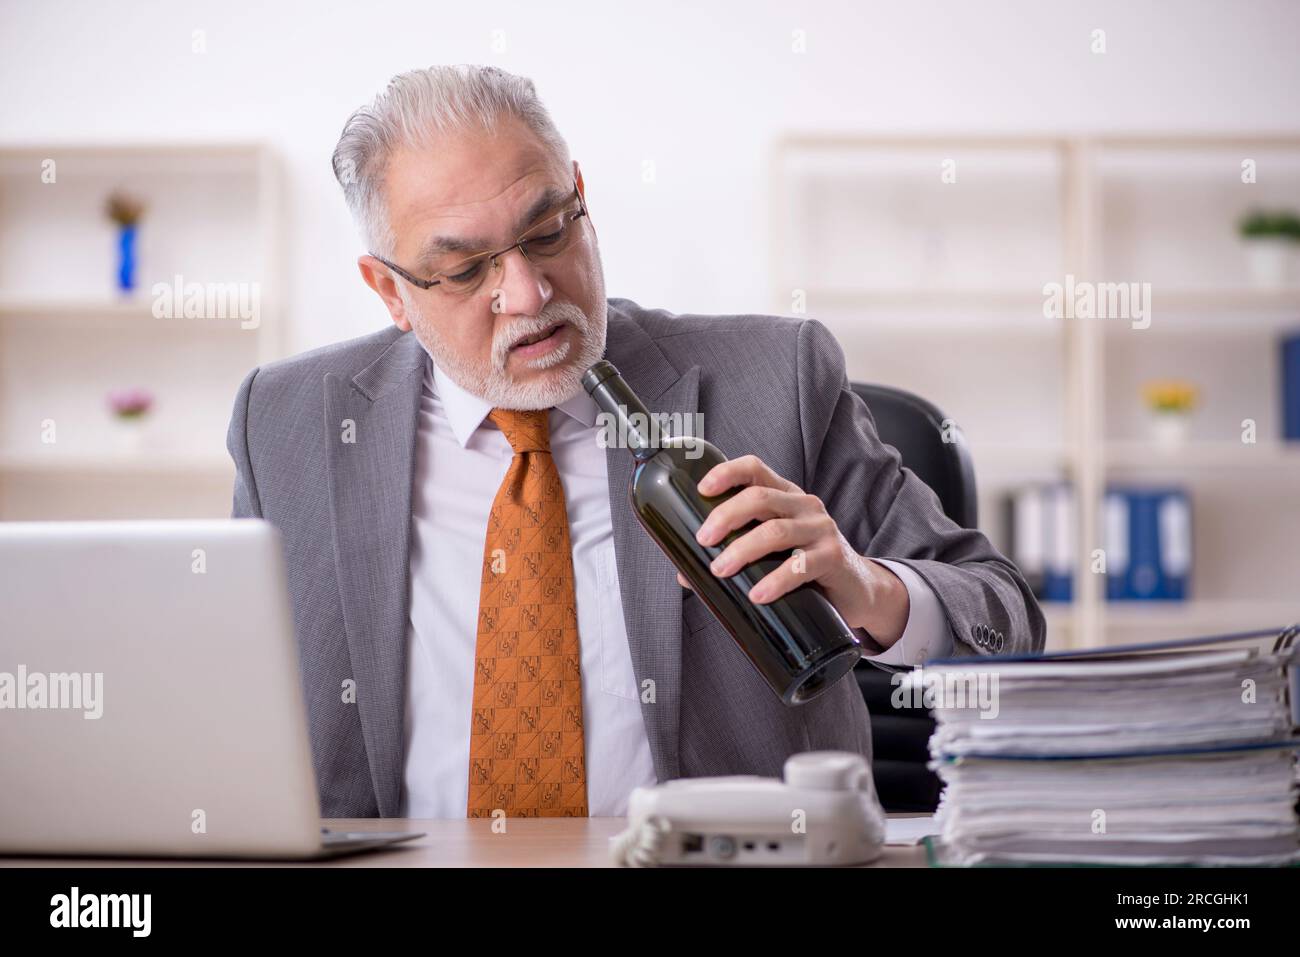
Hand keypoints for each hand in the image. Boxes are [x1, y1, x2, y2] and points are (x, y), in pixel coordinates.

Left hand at [678, 455, 910, 646]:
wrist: (857, 589)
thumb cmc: (805, 566)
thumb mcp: (772, 553)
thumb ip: (734, 555)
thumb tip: (685, 572)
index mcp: (785, 496)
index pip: (755, 469)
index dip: (727, 473)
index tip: (702, 489)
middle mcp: (804, 505)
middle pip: (760, 497)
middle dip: (726, 517)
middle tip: (703, 541)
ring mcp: (821, 529)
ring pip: (776, 531)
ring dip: (742, 550)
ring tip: (720, 571)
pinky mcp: (833, 557)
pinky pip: (801, 566)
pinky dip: (775, 581)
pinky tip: (758, 594)